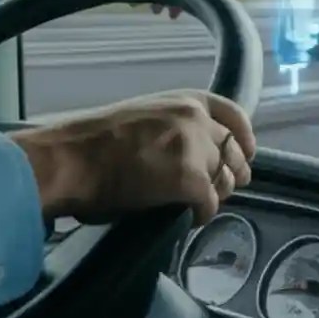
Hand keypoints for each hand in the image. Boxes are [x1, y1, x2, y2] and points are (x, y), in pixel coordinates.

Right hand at [8, 89, 255, 226]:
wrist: (72, 159)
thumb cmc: (90, 139)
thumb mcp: (140, 116)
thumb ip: (172, 126)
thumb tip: (188, 151)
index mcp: (183, 100)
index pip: (233, 114)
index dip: (244, 137)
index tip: (246, 153)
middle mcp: (196, 120)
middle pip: (234, 152)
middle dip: (230, 173)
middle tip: (215, 189)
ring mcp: (196, 151)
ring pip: (227, 180)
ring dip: (215, 195)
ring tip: (196, 203)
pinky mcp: (191, 182)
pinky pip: (210, 205)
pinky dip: (202, 215)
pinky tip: (189, 218)